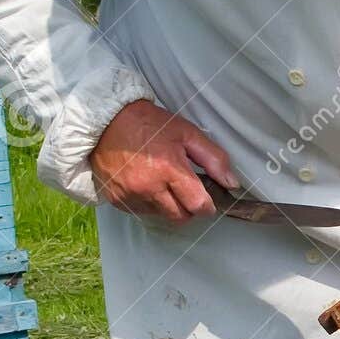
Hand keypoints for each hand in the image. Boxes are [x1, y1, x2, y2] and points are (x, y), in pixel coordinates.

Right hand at [91, 99, 237, 223]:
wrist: (106, 121)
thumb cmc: (150, 124)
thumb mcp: (187, 133)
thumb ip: (213, 158)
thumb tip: (232, 184)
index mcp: (168, 169)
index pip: (197, 205)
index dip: (207, 205)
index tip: (207, 199)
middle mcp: (148, 187)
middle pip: (181, 217)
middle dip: (188, 208)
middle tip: (186, 190)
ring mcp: (130, 195)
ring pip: (161, 216)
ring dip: (168, 206)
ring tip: (163, 183)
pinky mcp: (117, 200)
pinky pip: (142, 212)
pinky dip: (149, 204)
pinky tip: (146, 184)